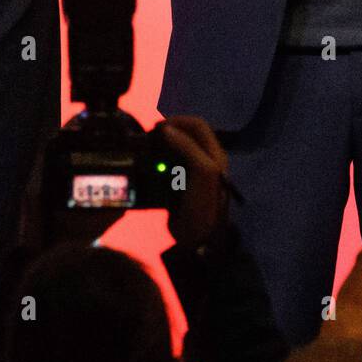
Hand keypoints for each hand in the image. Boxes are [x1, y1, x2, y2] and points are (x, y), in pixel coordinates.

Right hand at [158, 115, 230, 250]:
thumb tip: (167, 129)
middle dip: (167, 131)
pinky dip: (158, 160)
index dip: (178, 121)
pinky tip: (147, 165)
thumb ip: (189, 147)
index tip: (156, 128)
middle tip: (148, 138)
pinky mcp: (180, 184)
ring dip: (161, 145)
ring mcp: (192, 172)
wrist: (199, 240)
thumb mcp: (204, 171)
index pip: (197, 125)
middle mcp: (205, 159)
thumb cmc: (205, 203)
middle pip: (185, 134)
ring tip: (146, 149)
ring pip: (176, 148)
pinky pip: (168, 164)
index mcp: (215, 154)